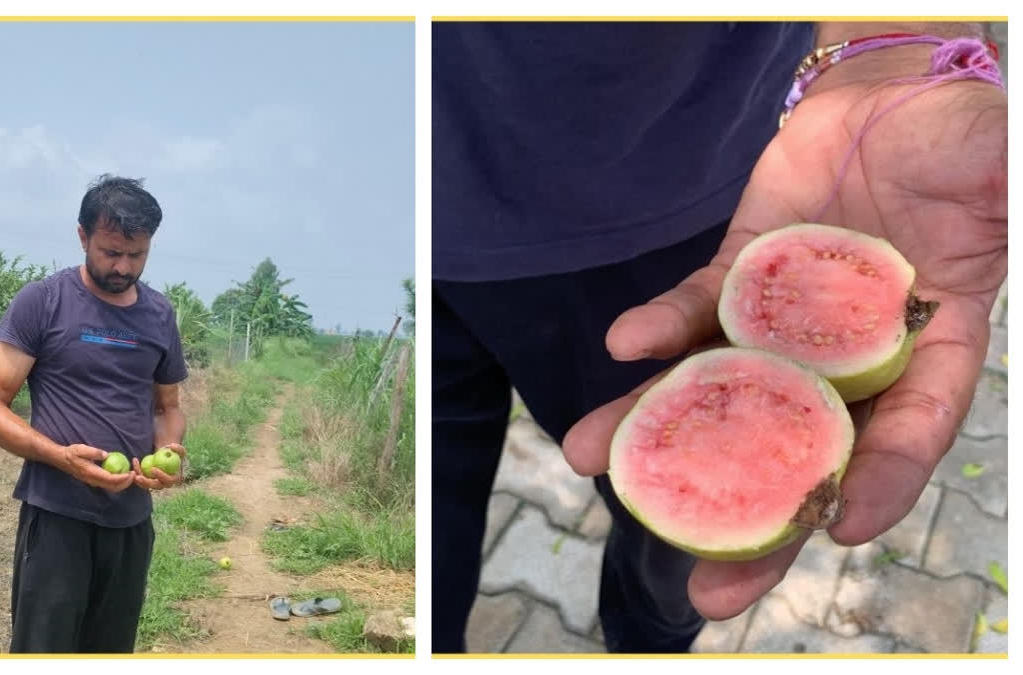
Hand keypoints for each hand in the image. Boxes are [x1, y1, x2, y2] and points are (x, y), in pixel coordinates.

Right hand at [61, 443, 134, 492]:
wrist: (61, 459)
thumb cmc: (72, 453)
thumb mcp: (82, 449)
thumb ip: (94, 452)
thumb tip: (107, 455)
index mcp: (91, 473)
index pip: (110, 479)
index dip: (122, 478)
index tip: (131, 473)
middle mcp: (93, 480)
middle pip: (113, 487)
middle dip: (125, 483)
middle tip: (134, 474)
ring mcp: (93, 482)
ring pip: (110, 487)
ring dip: (122, 484)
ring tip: (130, 475)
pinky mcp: (93, 480)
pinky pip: (107, 484)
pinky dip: (116, 482)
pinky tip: (121, 474)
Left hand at [132, 442, 186, 491]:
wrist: (167, 456)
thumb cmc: (174, 453)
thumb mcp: (179, 450)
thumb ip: (178, 448)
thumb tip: (171, 446)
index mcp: (174, 479)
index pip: (168, 480)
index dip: (161, 476)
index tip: (153, 469)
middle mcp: (164, 484)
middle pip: (154, 486)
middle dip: (146, 482)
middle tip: (138, 477)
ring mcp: (155, 484)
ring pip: (145, 484)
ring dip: (138, 479)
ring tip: (132, 472)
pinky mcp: (148, 481)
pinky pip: (141, 479)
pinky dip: (137, 473)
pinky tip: (134, 463)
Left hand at [564, 75, 1005, 620]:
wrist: (885, 108)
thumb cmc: (959, 143)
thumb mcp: (996, 165)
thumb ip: (1003, 190)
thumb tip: (1014, 190)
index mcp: (930, 351)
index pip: (910, 431)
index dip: (882, 481)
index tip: (843, 529)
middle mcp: (848, 358)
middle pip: (800, 453)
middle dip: (754, 525)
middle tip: (707, 593)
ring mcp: (784, 325)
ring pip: (723, 394)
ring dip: (658, 430)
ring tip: (594, 463)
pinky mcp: (737, 282)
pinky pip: (693, 313)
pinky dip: (660, 331)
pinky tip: (624, 346)